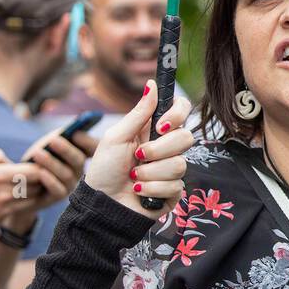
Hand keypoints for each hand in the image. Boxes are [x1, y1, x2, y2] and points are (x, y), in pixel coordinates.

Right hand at [0, 148, 52, 237]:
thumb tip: (13, 162)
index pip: (35, 171)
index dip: (40, 167)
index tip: (37, 164)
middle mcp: (4, 194)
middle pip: (38, 187)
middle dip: (39, 180)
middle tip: (35, 176)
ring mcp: (3, 210)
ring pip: (33, 201)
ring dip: (33, 193)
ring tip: (25, 186)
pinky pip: (19, 211)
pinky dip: (22, 204)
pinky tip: (13, 198)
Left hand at [4, 129, 97, 226]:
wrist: (23, 179)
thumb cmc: (38, 155)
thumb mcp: (49, 142)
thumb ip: (61, 134)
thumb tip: (71, 131)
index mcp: (81, 153)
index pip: (94, 148)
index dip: (89, 141)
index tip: (76, 134)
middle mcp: (79, 170)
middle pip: (78, 160)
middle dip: (65, 150)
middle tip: (52, 140)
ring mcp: (70, 184)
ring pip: (66, 174)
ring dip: (51, 163)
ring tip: (37, 153)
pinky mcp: (59, 195)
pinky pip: (58, 190)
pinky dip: (50, 180)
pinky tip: (40, 172)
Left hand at [84, 80, 192, 213]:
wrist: (102, 203)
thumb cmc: (105, 168)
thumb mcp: (117, 137)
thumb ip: (139, 112)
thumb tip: (151, 85)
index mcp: (154, 130)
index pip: (181, 110)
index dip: (178, 114)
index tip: (161, 125)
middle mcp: (167, 148)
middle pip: (186, 137)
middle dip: (158, 150)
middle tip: (139, 156)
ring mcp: (172, 169)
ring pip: (179, 164)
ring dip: (150, 172)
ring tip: (134, 176)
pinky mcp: (174, 191)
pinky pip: (175, 185)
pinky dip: (151, 188)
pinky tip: (139, 191)